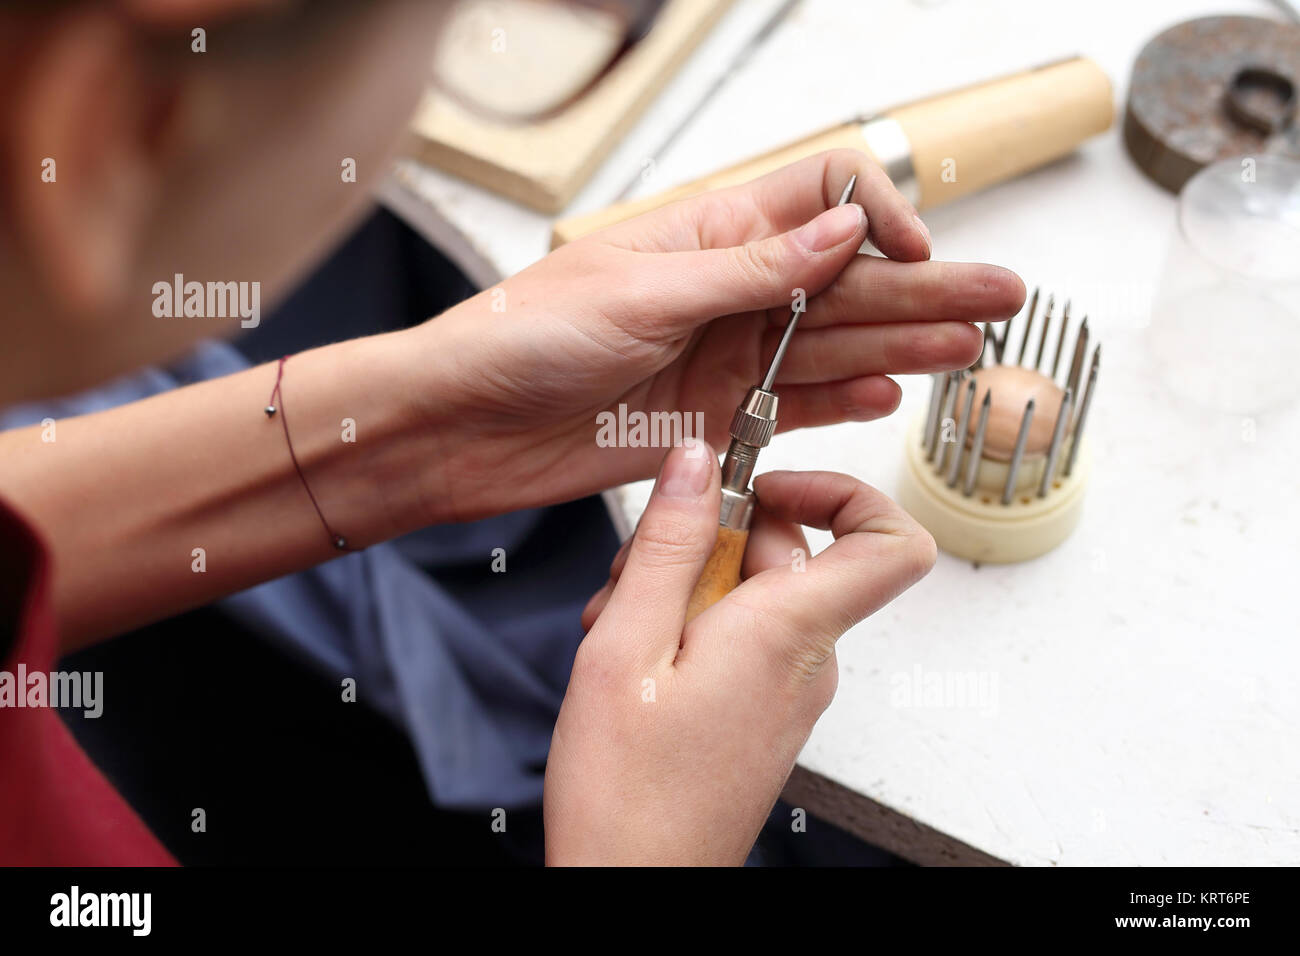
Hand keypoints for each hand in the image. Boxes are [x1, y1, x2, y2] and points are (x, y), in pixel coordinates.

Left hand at [412, 149, 1023, 523]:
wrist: (460, 426)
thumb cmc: (521, 338)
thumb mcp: (642, 291)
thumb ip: (751, 269)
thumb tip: (845, 229)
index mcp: (705, 236)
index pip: (817, 202)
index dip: (873, 219)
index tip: (907, 250)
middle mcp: (724, 294)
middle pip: (842, 283)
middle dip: (921, 288)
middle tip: (999, 298)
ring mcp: (721, 358)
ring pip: (829, 347)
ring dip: (900, 346)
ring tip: (968, 348)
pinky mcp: (709, 421)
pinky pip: (790, 409)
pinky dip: (840, 403)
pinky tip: (891, 394)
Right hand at [543, 441, 935, 864]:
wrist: (633, 886)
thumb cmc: (628, 795)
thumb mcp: (623, 646)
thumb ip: (667, 545)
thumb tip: (698, 464)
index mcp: (787, 634)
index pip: (892, 542)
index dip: (845, 491)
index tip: (768, 483)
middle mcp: (805, 661)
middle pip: (791, 553)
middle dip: (711, 541)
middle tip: (639, 574)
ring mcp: (788, 689)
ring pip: (756, 592)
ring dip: (685, 587)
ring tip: (621, 629)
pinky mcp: (763, 709)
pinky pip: (744, 635)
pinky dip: (689, 627)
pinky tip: (635, 658)